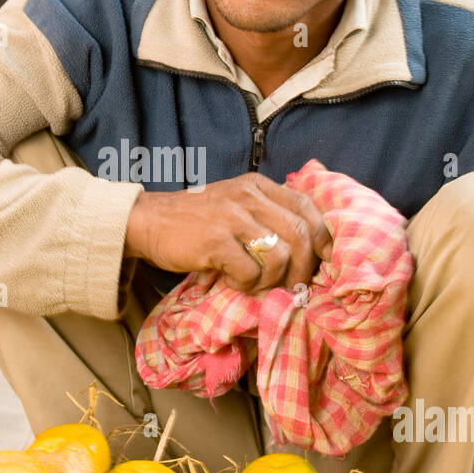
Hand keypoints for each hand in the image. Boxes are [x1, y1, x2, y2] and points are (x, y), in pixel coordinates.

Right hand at [124, 171, 332, 293]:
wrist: (148, 221)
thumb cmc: (196, 220)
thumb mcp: (235, 204)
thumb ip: (266, 214)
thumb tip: (306, 249)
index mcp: (258, 186)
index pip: (307, 207)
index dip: (323, 237)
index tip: (325, 260)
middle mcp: (249, 196)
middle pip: (300, 235)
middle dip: (302, 268)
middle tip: (291, 286)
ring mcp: (232, 217)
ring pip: (280, 256)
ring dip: (272, 281)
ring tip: (255, 284)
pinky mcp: (215, 241)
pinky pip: (250, 272)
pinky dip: (247, 284)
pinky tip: (232, 281)